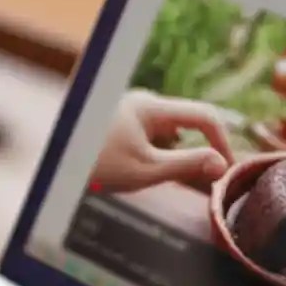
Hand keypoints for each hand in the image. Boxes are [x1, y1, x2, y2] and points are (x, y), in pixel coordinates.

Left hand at [92, 89, 234, 192]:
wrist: (57, 169)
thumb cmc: (97, 167)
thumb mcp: (146, 170)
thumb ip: (186, 165)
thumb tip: (222, 164)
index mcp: (151, 107)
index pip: (205, 116)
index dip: (223, 142)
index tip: (228, 169)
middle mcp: (145, 103)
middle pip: (190, 124)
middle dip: (202, 152)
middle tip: (211, 182)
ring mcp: (134, 112)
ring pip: (175, 133)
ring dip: (183, 155)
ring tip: (182, 183)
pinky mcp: (127, 124)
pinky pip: (158, 136)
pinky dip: (166, 154)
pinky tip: (159, 173)